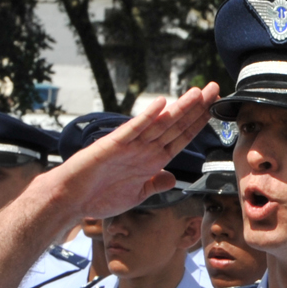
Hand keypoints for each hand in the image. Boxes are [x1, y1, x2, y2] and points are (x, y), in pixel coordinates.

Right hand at [63, 88, 220, 220]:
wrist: (72, 199)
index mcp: (152, 160)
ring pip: (160, 123)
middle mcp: (144, 149)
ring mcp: (130, 145)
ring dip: (179, 108)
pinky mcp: (113, 145)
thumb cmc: (100, 197)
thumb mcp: (137, 194)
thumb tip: (172, 178)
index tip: (214, 108)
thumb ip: (155, 184)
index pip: (181, 137)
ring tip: (197, 92)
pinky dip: (147, 117)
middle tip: (214, 88)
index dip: (198, 122)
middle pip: (176, 125)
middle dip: (196, 108)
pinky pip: (133, 129)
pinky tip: (160, 104)